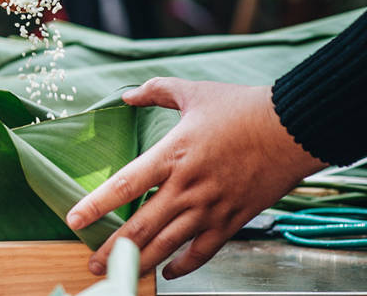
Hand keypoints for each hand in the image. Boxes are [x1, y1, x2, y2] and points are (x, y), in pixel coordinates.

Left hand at [66, 78, 326, 279]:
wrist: (292, 129)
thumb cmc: (242, 107)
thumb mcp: (192, 91)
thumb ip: (155, 91)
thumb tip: (127, 94)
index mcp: (172, 155)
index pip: (124, 185)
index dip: (96, 205)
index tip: (74, 220)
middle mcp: (187, 187)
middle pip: (141, 227)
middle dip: (112, 250)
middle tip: (91, 263)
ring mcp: (210, 208)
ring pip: (168, 246)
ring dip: (140, 263)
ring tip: (120, 275)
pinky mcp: (232, 220)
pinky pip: (202, 252)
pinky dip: (183, 266)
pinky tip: (168, 273)